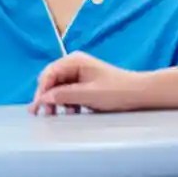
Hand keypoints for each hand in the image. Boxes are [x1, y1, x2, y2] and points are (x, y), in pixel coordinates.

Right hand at [28, 51, 145, 114]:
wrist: (140, 94)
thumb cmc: (117, 91)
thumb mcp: (88, 95)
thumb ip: (64, 95)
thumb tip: (43, 98)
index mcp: (74, 61)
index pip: (49, 74)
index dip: (41, 91)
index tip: (38, 108)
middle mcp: (74, 64)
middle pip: (51, 80)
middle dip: (46, 96)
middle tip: (43, 115)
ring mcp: (79, 73)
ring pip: (58, 87)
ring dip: (56, 101)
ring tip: (56, 116)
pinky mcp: (84, 83)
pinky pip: (68, 92)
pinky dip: (66, 102)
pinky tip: (70, 112)